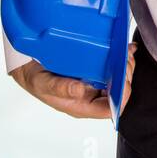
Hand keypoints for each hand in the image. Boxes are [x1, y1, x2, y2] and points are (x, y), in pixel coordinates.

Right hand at [11, 42, 136, 119]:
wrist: (29, 66)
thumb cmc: (36, 80)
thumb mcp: (44, 85)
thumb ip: (61, 88)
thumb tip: (80, 90)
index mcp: (83, 106)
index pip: (110, 109)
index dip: (121, 96)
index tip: (123, 78)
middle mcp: (92, 96)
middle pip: (119, 92)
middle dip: (126, 76)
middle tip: (124, 59)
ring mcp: (95, 83)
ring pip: (119, 78)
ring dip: (125, 65)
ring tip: (124, 52)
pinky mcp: (95, 70)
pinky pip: (114, 65)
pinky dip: (122, 56)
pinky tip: (127, 48)